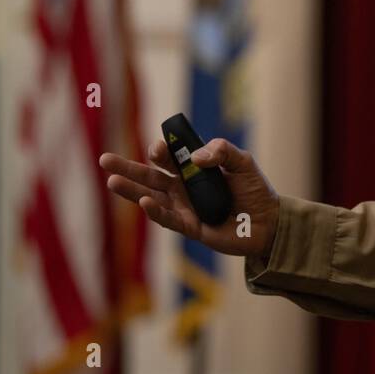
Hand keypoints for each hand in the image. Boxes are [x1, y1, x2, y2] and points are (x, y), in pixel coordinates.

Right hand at [100, 138, 280, 257]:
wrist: (269, 222)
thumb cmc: (255, 190)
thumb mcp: (243, 163)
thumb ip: (222, 151)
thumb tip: (195, 156)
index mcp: (194, 169)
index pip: (170, 157)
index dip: (161, 151)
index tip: (159, 146)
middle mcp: (184, 188)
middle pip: (151, 175)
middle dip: (128, 167)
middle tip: (105, 159)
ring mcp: (184, 207)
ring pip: (152, 197)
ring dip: (132, 190)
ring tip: (112, 181)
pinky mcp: (190, 227)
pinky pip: (168, 219)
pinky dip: (155, 211)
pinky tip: (144, 201)